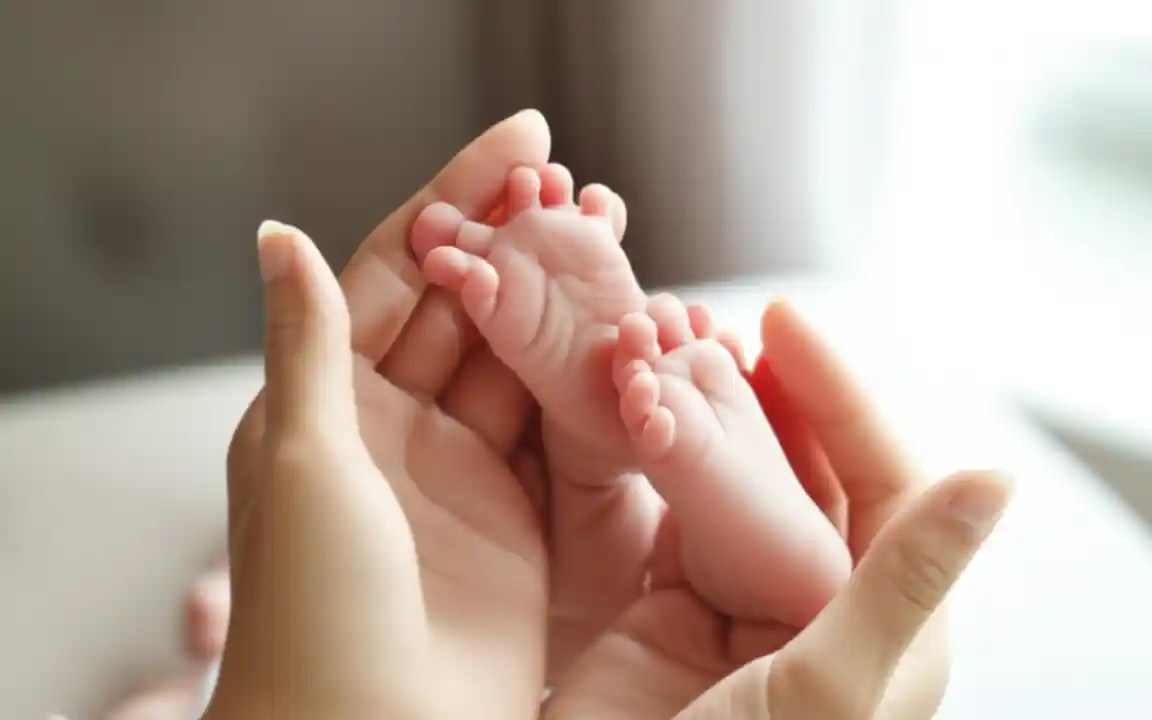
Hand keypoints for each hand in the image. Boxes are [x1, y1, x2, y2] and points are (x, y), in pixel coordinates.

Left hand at [215, 110, 553, 718]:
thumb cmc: (312, 612)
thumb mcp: (303, 458)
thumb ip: (308, 342)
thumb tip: (278, 235)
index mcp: (328, 403)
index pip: (393, 273)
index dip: (451, 202)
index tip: (515, 144)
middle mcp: (395, 428)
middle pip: (464, 306)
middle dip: (516, 240)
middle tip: (576, 183)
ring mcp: (465, 470)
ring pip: (520, 359)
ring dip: (561, 298)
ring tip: (612, 231)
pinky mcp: (523, 515)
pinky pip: (563, 427)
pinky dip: (594, 377)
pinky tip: (630, 327)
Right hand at [544, 300, 1011, 718]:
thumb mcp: (833, 686)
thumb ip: (908, 580)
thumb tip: (998, 474)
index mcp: (889, 623)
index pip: (884, 478)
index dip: (839, 393)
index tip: (783, 321)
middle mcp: (819, 605)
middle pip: (807, 468)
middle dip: (767, 391)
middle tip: (713, 321)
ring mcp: (739, 604)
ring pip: (736, 479)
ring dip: (709, 412)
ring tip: (669, 345)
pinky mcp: (665, 607)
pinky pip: (671, 509)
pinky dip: (656, 455)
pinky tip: (634, 404)